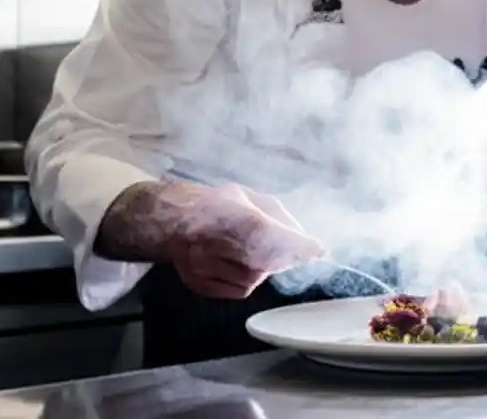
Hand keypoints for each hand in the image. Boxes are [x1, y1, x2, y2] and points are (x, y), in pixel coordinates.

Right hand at [95, 180, 323, 299]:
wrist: (168, 220)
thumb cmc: (212, 205)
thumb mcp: (247, 197)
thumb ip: (278, 216)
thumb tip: (304, 238)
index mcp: (241, 217)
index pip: (284, 240)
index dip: (304, 248)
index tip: (318, 251)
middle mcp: (225, 246)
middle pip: (272, 263)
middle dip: (280, 255)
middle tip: (268, 241)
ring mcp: (214, 269)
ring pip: (258, 279)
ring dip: (260, 267)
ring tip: (241, 247)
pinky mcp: (205, 285)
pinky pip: (241, 289)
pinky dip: (243, 277)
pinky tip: (230, 260)